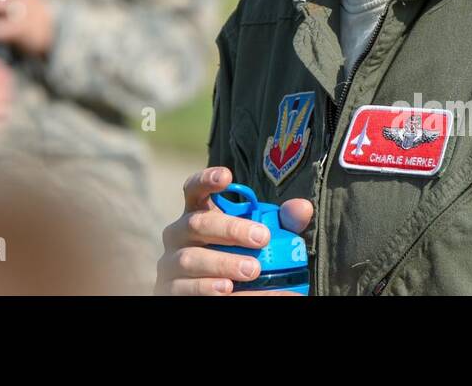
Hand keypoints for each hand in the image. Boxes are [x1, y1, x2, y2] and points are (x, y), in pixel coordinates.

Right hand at [155, 166, 314, 295]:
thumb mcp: (258, 239)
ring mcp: (170, 263)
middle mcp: (178, 235)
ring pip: (190, 259)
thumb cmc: (237, 259)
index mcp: (198, 214)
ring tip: (253, 270)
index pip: (193, 189)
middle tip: (262, 238)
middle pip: (196, 224)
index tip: (227, 176)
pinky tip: (228, 290)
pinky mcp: (168, 290)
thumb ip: (281, 223)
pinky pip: (186, 289)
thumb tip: (302, 208)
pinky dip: (208, 289)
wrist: (219, 295)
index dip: (206, 179)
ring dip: (223, 263)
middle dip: (230, 229)